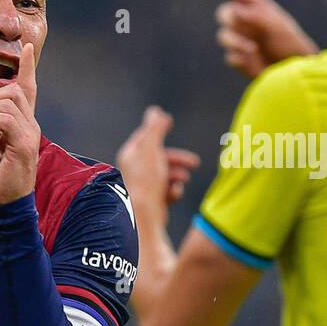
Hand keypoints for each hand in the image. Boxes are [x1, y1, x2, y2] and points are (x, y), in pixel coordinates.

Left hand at [0, 42, 40, 206]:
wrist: (2, 202)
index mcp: (22, 124)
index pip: (28, 89)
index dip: (26, 67)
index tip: (24, 45)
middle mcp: (30, 125)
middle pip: (14, 91)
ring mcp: (30, 134)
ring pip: (9, 101)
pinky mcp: (24, 144)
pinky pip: (6, 119)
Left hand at [116, 107, 201, 227]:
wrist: (144, 215)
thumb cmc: (146, 180)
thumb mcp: (152, 147)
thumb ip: (155, 128)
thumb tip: (156, 110)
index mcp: (131, 155)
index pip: (145, 138)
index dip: (158, 131)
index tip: (169, 123)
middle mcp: (134, 171)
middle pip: (160, 158)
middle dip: (178, 159)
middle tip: (195, 163)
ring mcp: (143, 187)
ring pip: (165, 175)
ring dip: (178, 175)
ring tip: (183, 180)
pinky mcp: (152, 203)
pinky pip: (167, 192)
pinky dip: (174, 191)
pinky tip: (175, 193)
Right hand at [198, 0, 317, 78]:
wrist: (294, 70)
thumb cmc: (289, 44)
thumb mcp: (276, 26)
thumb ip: (255, 16)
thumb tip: (234, 10)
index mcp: (257, 8)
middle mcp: (247, 22)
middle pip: (224, 14)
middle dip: (228, 18)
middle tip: (235, 21)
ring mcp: (241, 41)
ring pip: (224, 36)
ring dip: (235, 41)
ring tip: (253, 48)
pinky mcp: (240, 59)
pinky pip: (231, 56)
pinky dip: (241, 59)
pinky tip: (255, 60)